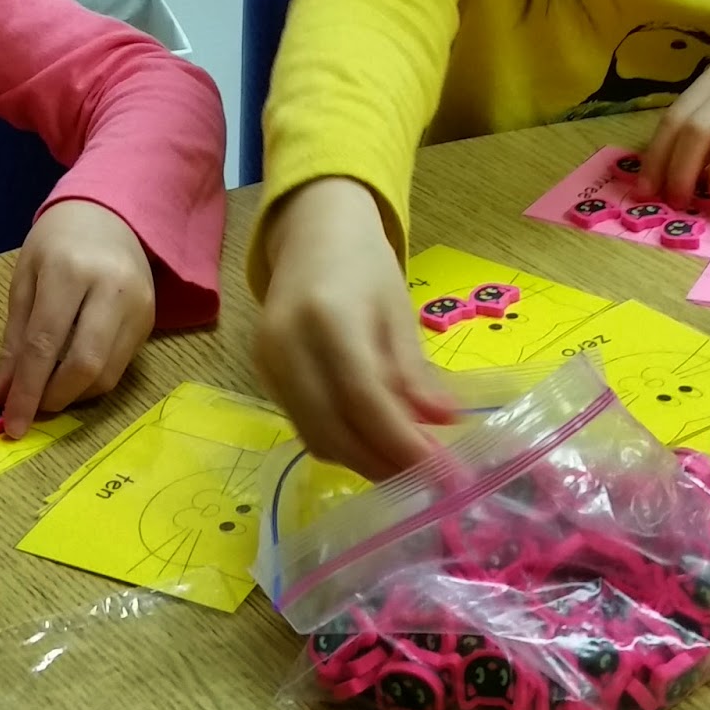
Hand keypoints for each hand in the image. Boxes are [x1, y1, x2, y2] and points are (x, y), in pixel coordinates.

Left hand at [0, 200, 154, 437]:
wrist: (110, 214)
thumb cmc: (57, 243)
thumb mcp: (24, 280)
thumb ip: (13, 340)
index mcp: (69, 270)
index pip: (45, 344)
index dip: (26, 390)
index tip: (11, 425)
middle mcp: (111, 288)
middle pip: (85, 365)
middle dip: (54, 398)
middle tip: (31, 409)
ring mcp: (138, 305)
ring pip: (107, 374)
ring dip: (73, 395)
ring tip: (49, 389)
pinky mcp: (151, 320)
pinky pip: (119, 367)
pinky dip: (92, 380)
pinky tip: (73, 371)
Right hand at [256, 177, 453, 481]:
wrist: (311, 228)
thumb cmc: (364, 262)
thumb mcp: (398, 309)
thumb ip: (413, 372)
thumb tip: (445, 425)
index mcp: (328, 318)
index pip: (365, 401)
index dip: (405, 446)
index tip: (447, 474)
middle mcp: (287, 344)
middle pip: (333, 431)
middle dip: (384, 465)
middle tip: (431, 480)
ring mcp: (267, 361)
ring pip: (315, 437)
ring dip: (363, 461)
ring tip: (408, 466)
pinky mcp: (263, 372)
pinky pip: (303, 424)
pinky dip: (341, 442)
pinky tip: (375, 441)